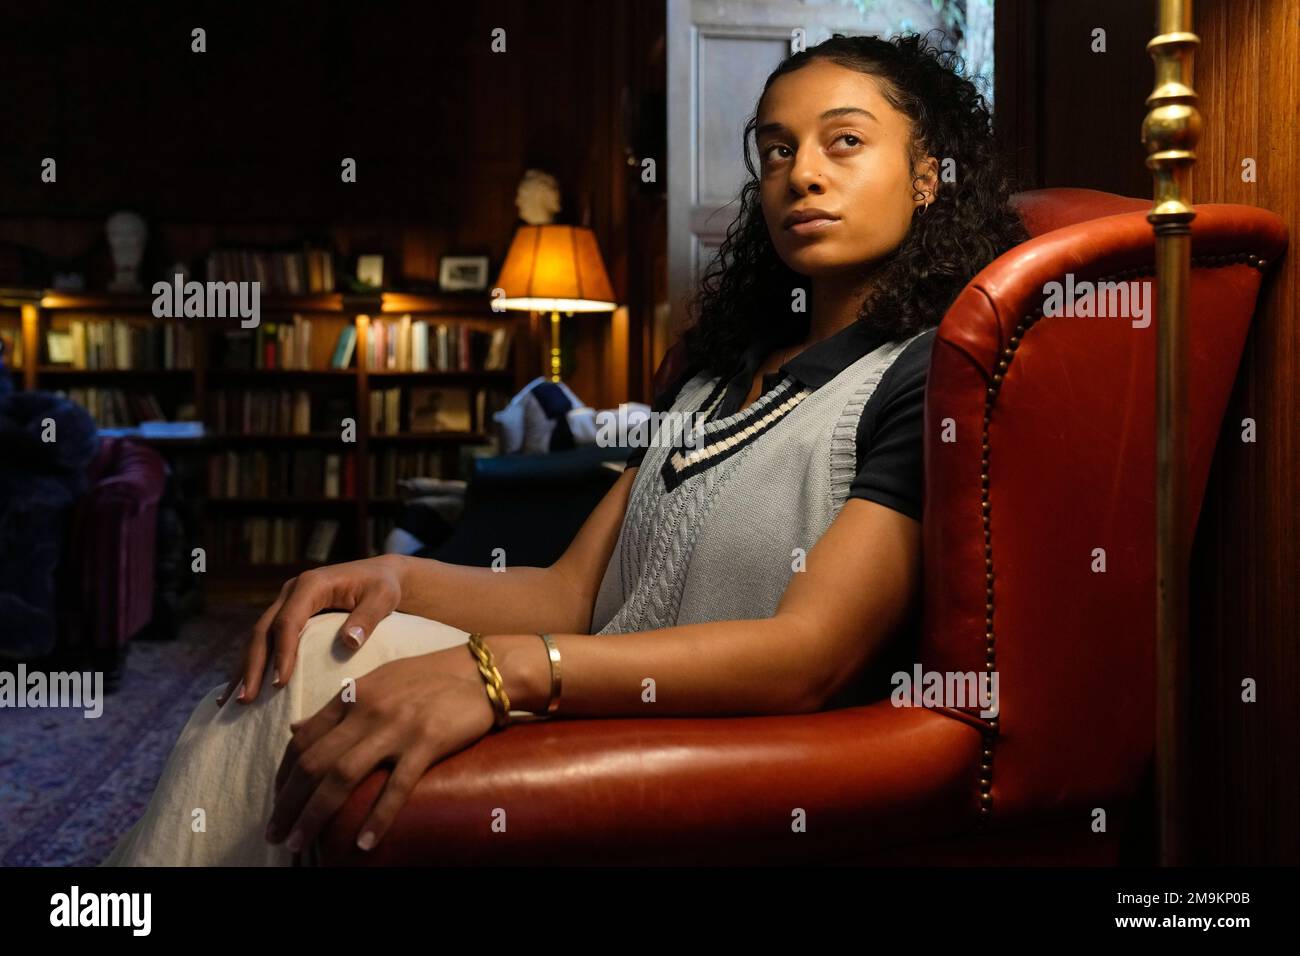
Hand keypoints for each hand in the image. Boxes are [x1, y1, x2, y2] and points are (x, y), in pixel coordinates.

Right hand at [218, 555, 406, 706]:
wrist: (380, 575)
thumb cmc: (383, 587)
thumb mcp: (382, 598)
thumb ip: (367, 618)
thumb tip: (349, 643)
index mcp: (311, 585)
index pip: (289, 621)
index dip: (283, 653)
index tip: (279, 684)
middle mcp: (292, 592)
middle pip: (264, 630)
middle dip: (253, 666)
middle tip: (246, 699)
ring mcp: (286, 602)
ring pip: (258, 636)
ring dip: (246, 668)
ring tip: (234, 701)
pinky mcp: (287, 614)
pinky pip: (265, 640)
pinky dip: (253, 662)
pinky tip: (241, 686)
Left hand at [266, 643, 496, 853]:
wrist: (482, 671)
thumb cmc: (430, 677)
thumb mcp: (377, 682)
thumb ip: (338, 707)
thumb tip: (297, 729)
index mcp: (353, 695)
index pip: (304, 739)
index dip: (284, 775)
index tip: (277, 801)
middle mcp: (368, 710)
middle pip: (314, 763)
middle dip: (288, 803)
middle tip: (276, 835)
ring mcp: (396, 726)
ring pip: (342, 776)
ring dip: (315, 815)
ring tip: (300, 842)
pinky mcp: (427, 741)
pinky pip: (396, 785)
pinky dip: (377, 816)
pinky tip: (364, 843)